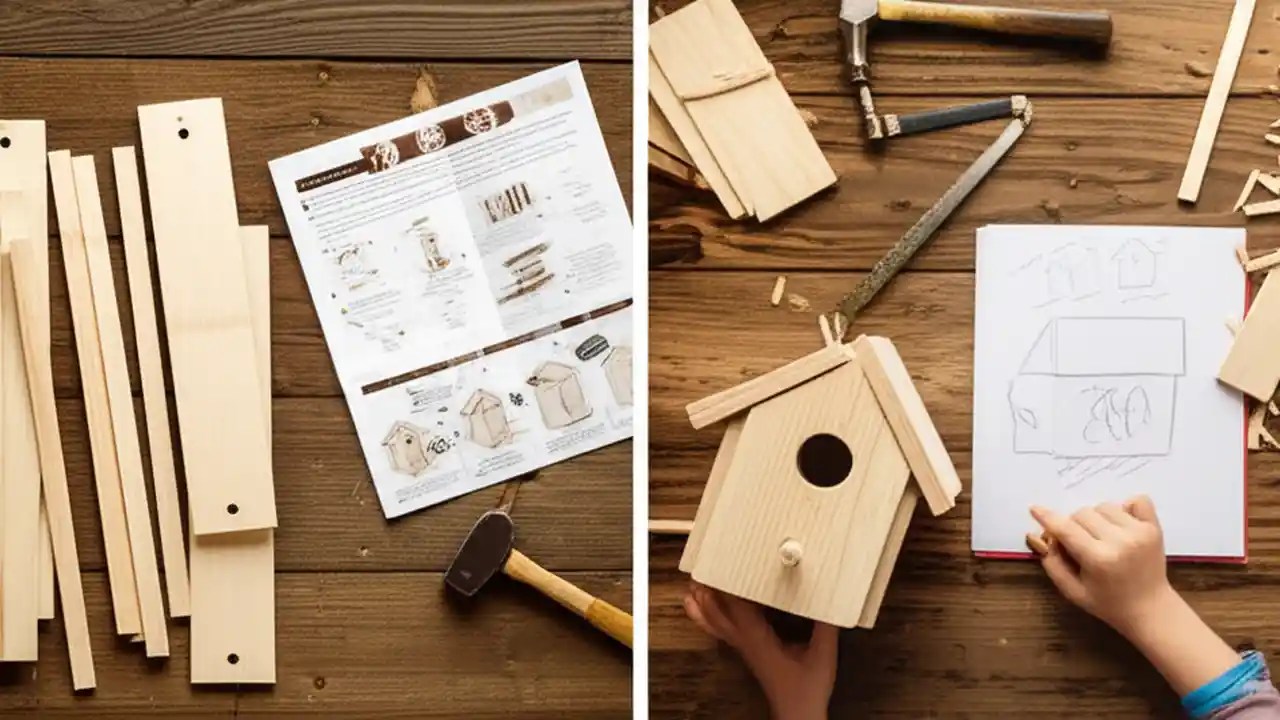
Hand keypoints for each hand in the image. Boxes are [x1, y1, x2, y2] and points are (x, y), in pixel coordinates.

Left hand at [683, 583, 838, 719]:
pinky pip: (720, 630)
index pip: (737, 607)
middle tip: (699, 568)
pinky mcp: (746, 650)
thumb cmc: (808, 687)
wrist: (798, 712)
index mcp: (758, 638)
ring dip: (702, 603)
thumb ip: (825, 624)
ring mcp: (742, 646)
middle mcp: (745, 640)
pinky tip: (702, 607)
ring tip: (692, 583)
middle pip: (717, 612)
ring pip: (714, 622)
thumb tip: (828, 596)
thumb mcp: (823, 653)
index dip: (728, 586)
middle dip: (707, 590)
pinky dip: (707, 617)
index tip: (725, 564)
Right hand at [1029, 495, 1240, 696]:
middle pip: (1082, 513)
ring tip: (1102, 536)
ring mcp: (1140, 532)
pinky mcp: (1154, 528)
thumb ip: (1052, 563)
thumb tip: (1043, 535)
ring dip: (1097, 518)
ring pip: (1104, 506)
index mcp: (1098, 559)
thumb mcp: (1072, 591)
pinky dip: (1126, 507)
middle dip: (1074, 525)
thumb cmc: (1107, 603)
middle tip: (1079, 542)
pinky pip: (1138, 500)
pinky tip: (1122, 523)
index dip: (1047, 517)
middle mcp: (1120, 541)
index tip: (1036, 509)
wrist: (1150, 608)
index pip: (1066, 529)